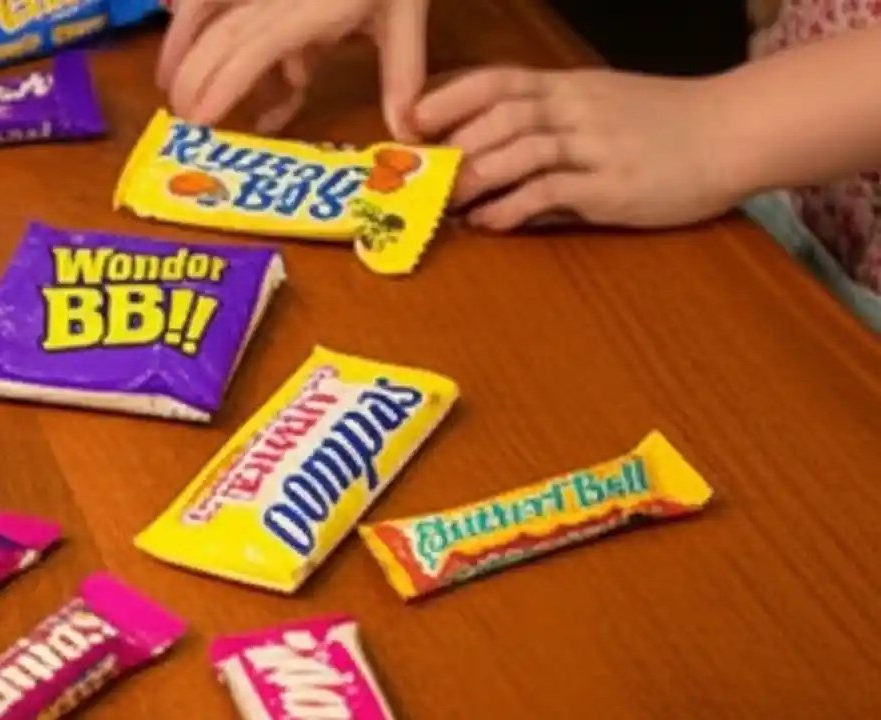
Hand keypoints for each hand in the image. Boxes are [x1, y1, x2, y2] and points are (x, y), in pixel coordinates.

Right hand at [157, 0, 428, 137]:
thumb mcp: (405, 19)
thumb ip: (403, 78)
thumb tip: (407, 135)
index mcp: (314, 9)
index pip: (255, 48)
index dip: (223, 84)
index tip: (201, 119)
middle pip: (222, 34)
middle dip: (193, 77)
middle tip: (180, 119)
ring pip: (207, 6)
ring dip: (181, 43)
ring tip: (166, 83)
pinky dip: (189, 9)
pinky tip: (170, 15)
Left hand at [412, 67, 744, 230]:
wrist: (735, 133)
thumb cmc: (667, 122)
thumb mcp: (605, 105)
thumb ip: (554, 124)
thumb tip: (498, 159)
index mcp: (570, 86)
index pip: (499, 80)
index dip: (451, 98)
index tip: (412, 120)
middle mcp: (577, 108)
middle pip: (501, 116)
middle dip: (455, 145)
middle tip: (421, 175)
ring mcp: (595, 145)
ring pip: (520, 151)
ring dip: (475, 178)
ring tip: (446, 203)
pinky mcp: (612, 184)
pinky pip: (550, 192)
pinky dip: (512, 208)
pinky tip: (489, 223)